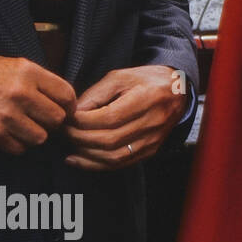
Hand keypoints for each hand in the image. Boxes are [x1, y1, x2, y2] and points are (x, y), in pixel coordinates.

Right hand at [0, 56, 76, 153]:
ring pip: (40, 137)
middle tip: (42, 120)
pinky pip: (19, 148)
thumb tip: (65, 100)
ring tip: (22, 127)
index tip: (66, 110)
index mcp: (27, 72)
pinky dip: (15, 145)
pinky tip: (6, 134)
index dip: (69, 106)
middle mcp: (20, 93)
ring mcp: (6, 114)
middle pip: (57, 118)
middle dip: (52, 122)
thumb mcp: (11, 66)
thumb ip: (38, 80)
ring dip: (33, 135)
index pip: (66, 94)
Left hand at [62, 65, 186, 170]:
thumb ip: (96, 94)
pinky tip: (78, 159)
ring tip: (69, 145)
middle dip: (79, 138)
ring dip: (85, 154)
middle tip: (63, 131)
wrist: (178, 91)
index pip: (109, 118)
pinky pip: (121, 163)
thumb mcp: (120, 77)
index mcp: (148, 98)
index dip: (82, 122)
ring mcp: (154, 139)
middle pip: (109, 140)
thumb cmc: (146, 80)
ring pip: (114, 156)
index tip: (66, 118)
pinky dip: (96, 165)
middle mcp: (154, 121)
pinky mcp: (151, 150)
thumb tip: (73, 114)